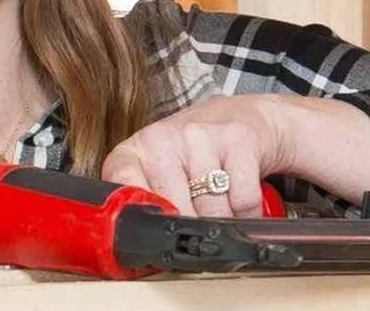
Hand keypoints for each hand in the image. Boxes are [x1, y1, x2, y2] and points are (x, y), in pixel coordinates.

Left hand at [101, 94, 292, 218]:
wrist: (239, 115)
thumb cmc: (193, 154)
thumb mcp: (158, 174)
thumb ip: (147, 205)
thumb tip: (142, 253)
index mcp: (136, 150)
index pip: (122, 187)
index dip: (137, 217)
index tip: (151, 232)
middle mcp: (162, 138)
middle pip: (175, 210)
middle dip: (192, 228)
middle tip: (198, 218)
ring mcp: (199, 135)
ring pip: (213, 210)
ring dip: (223, 221)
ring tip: (220, 203)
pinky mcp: (237, 138)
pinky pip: (243, 201)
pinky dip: (247, 213)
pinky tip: (239, 197)